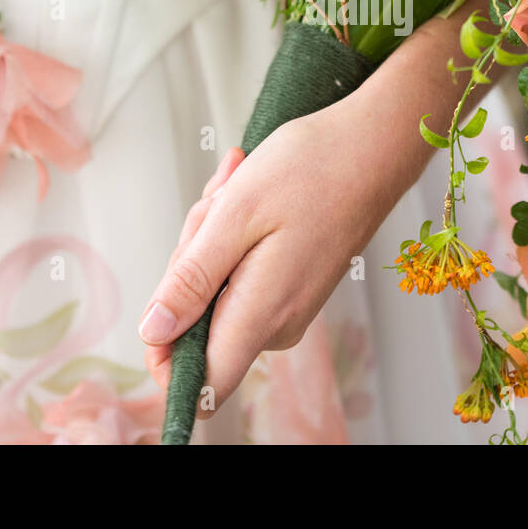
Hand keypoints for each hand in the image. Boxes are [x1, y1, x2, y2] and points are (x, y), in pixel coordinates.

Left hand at [139, 0, 494, 414]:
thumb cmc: (311, 169)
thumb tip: (154, 332)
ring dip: (212, 234)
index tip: (166, 294)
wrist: (373, 146)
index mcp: (262, 314)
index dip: (167, 353)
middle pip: (199, 321)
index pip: (201, 383)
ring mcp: (288, 305)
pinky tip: (246, 191)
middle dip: (190, 259)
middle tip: (216, 203)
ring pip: (216, 286)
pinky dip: (233, 231)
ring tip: (237, 186)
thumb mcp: (235, 216)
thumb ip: (192, 281)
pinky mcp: (293, 285)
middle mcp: (277, 323)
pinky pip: (240, 270)